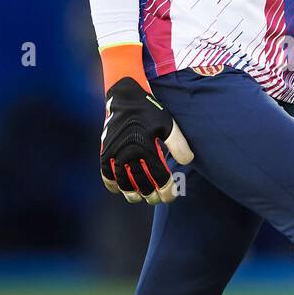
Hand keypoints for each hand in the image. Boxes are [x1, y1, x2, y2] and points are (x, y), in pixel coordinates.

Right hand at [100, 77, 193, 204]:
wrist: (124, 95)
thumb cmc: (149, 110)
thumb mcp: (169, 123)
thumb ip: (179, 144)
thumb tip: (187, 162)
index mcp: (147, 146)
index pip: (159, 178)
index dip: (167, 191)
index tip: (171, 195)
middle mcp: (130, 152)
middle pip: (142, 185)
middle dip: (152, 196)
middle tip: (157, 199)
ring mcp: (115, 153)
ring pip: (123, 183)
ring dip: (132, 194)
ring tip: (139, 197)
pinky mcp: (105, 151)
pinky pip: (106, 174)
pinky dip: (111, 184)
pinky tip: (118, 189)